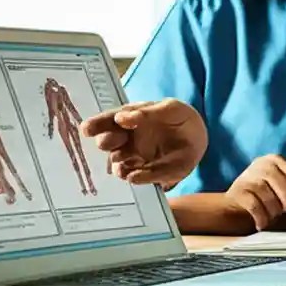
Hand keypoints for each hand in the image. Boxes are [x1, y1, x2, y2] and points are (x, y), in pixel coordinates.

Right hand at [80, 99, 207, 188]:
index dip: (95, 125)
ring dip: (118, 165)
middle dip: (105, 143)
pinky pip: (141, 177)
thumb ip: (147, 112)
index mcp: (128, 120)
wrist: (199, 136)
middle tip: (106, 142)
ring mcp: (136, 158)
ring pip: (120, 165)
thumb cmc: (179, 117)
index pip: (108, 121)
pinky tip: (133, 177)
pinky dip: (137, 177)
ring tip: (119, 164)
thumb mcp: (169, 108)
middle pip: (109, 143)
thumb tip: (120, 118)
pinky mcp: (150, 173)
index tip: (86, 129)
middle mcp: (127, 141)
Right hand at [226, 155, 285, 230]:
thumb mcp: (283, 179)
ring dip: (274, 213)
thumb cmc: (263, 190)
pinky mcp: (238, 191)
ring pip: (272, 201)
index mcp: (275, 159)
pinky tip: (261, 224)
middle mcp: (262, 164)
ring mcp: (248, 177)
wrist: (231, 201)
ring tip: (271, 216)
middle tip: (281, 210)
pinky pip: (257, 208)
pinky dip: (262, 219)